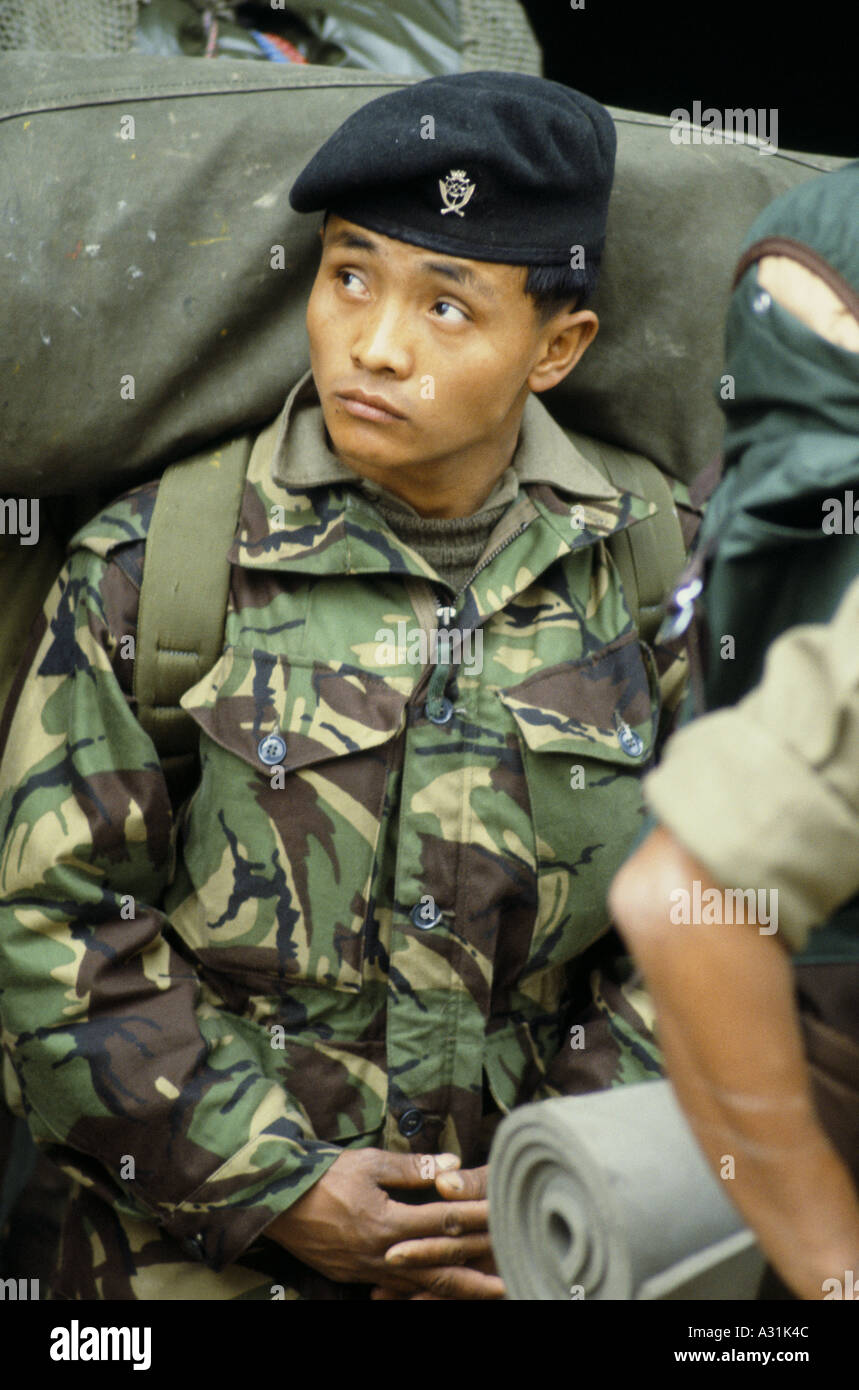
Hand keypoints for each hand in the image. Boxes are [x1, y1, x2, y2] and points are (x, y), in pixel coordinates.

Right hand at [266, 1149, 503, 1297]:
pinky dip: (423, 1292)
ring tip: (489, 1292)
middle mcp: (383, 1254)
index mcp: (387, 1222)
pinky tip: (440, 1294)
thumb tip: (452, 1164)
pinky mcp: (356, 1277)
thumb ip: (413, 1168)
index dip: (477, 1218)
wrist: (276, 1204)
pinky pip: (397, 1289)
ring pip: (423, 1285)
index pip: (445, 1220)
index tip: (505, 1215)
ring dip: (458, 1289)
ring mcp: (368, 1271)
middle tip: (512, 1276)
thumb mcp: (368, 1162)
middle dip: (478, 1272)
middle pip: (441, 1267)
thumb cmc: (322, 1176)